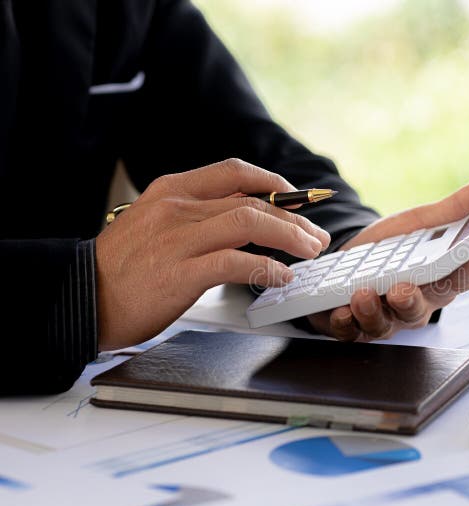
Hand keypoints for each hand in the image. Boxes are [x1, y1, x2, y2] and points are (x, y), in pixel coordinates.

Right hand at [95, 159, 329, 349]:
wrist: (80, 299)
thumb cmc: (124, 268)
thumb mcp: (157, 224)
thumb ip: (198, 215)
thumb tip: (247, 216)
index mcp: (171, 191)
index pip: (234, 171)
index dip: (274, 183)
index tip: (297, 199)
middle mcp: (176, 208)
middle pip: (251, 201)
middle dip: (293, 218)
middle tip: (315, 236)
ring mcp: (177, 239)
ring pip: (249, 223)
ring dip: (289, 237)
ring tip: (309, 251)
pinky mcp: (179, 274)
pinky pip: (236, 262)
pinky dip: (266, 267)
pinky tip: (281, 277)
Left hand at [307, 176, 468, 341]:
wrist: (353, 258)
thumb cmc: (398, 245)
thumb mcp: (425, 221)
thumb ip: (461, 205)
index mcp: (439, 281)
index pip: (460, 279)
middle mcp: (415, 306)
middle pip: (419, 309)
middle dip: (411, 300)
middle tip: (401, 288)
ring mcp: (385, 319)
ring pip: (384, 325)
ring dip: (374, 313)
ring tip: (363, 294)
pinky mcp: (353, 325)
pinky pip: (350, 332)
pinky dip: (344, 324)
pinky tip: (339, 311)